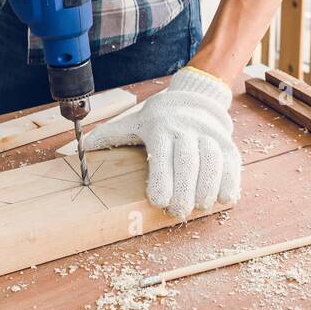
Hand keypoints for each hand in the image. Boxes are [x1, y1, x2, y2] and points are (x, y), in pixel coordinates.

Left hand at [81, 68, 240, 218]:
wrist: (193, 97)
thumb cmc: (157, 117)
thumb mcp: (131, 122)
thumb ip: (108, 136)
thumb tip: (78, 149)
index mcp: (160, 127)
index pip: (162, 154)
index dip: (162, 179)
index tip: (159, 201)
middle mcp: (187, 129)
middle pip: (189, 161)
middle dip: (184, 190)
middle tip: (177, 212)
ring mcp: (210, 135)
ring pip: (213, 161)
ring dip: (207, 188)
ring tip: (199, 206)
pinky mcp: (227, 143)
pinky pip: (232, 162)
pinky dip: (230, 181)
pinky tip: (224, 197)